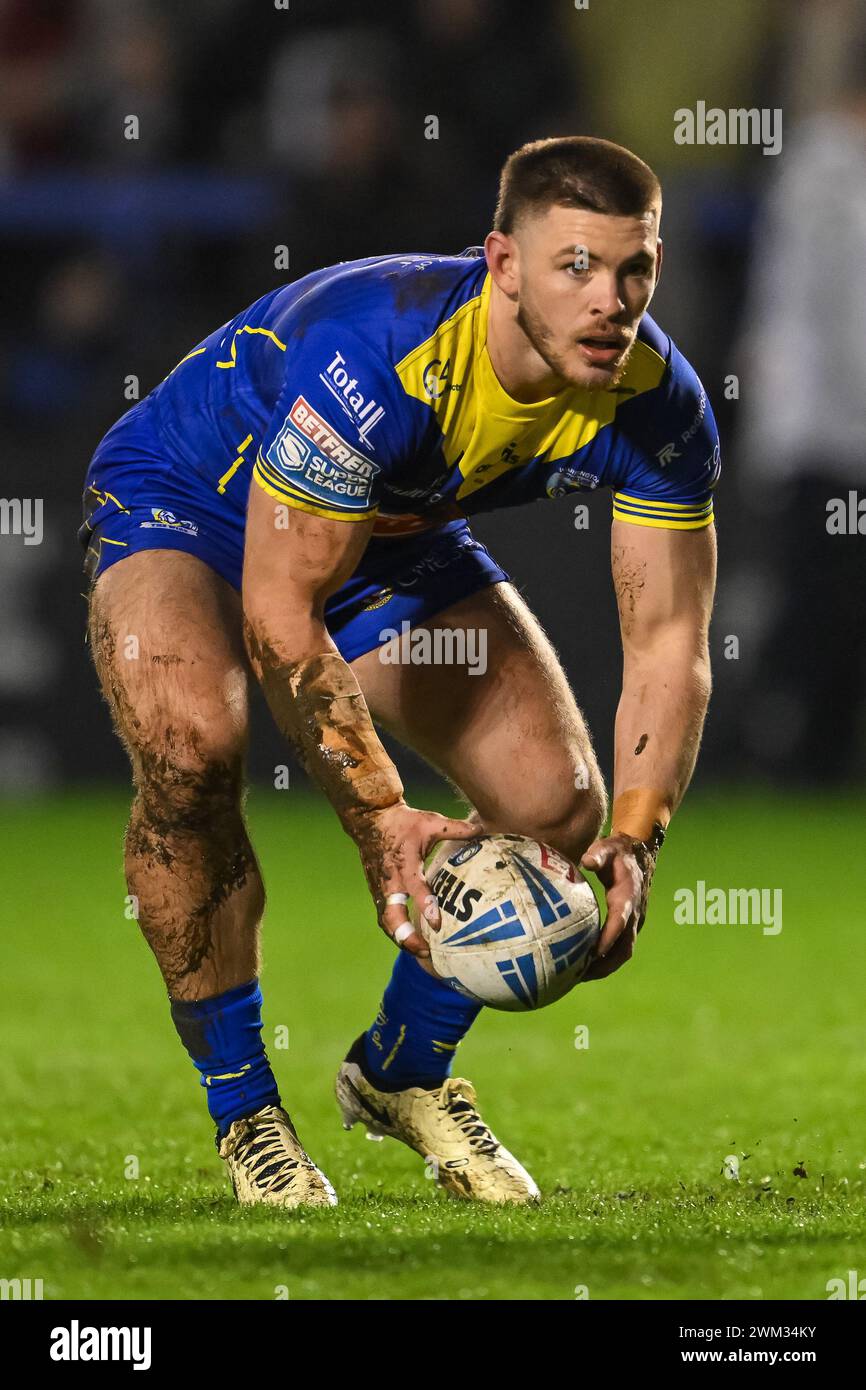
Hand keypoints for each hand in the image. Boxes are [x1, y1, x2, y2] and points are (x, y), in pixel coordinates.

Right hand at [349, 801, 479, 956]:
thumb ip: (455, 829)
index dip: (426, 907)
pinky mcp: (377, 893)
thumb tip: (482, 829)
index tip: (437, 923)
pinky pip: (385, 917)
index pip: (416, 890)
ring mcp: (380, 889)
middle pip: (392, 918)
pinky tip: (412, 942)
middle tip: (425, 951)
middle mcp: (390, 882)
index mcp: (405, 865)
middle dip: (407, 938)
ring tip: (422, 953)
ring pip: (386, 922)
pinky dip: (396, 932)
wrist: (370, 821)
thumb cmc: (403, 822)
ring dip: (401, 940)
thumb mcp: (430, 822)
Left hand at [580, 833, 656, 980]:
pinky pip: (620, 948)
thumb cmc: (617, 852)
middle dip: (605, 964)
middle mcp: (634, 914)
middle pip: (624, 947)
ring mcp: (635, 922)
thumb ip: (598, 855)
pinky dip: (606, 960)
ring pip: (623, 952)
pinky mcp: (630, 925)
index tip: (594, 953)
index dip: (609, 938)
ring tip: (579, 977)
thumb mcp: (607, 848)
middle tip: (580, 975)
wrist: (639, 854)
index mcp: (627, 897)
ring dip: (605, 967)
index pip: (620, 921)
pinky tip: (585, 965)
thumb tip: (587, 861)